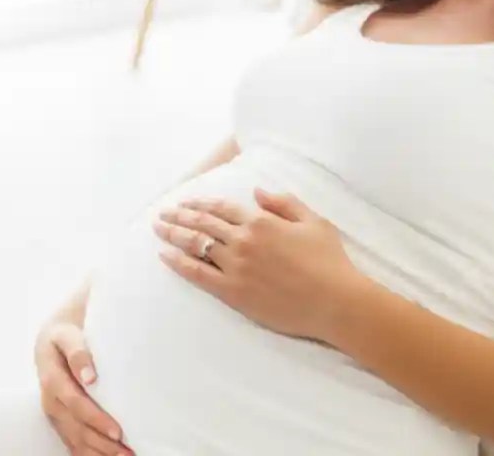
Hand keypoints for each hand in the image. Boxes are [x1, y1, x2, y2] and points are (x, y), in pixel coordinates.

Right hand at [33, 320, 133, 455]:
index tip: (117, 431)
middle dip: (102, 444)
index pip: (74, 403)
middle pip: (77, 428)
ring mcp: (54, 414)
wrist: (50, 341)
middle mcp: (50, 400)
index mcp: (51, 378)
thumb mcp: (68, 336)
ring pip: (75, 440)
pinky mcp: (60, 421)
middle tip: (128, 452)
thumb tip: (89, 376)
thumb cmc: (65, 337)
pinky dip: (90, 454)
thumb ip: (78, 353)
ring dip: (99, 452)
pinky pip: (73, 444)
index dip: (95, 419)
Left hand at [152, 186, 366, 341]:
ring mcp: (235, 266)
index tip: (186, 202)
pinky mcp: (233, 292)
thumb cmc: (329, 261)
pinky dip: (178, 263)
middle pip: (203, 223)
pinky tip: (165, 255)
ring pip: (196, 244)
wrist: (335, 301)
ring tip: (158, 228)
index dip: (201, 203)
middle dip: (180, 215)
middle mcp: (243, 240)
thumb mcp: (313, 221)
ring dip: (174, 234)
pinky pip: (198, 274)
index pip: (222, 208)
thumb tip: (257, 191)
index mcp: (261, 221)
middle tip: (162, 213)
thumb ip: (284, 203)